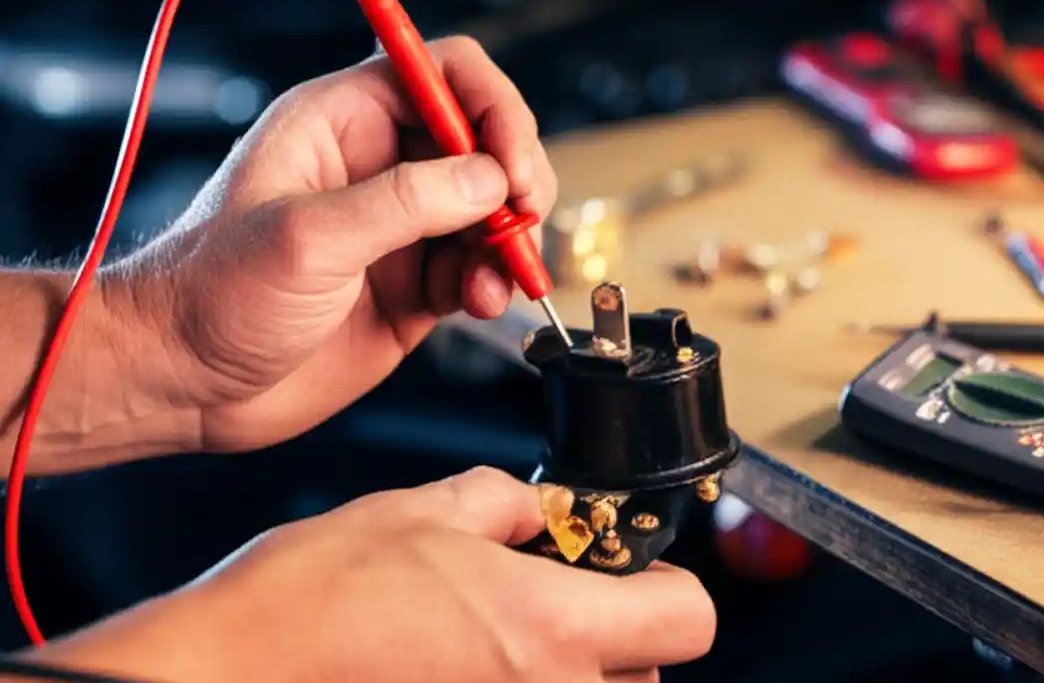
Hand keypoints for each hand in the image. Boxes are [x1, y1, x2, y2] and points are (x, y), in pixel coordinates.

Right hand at [27, 467, 715, 681]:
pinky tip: (460, 664)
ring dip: (568, 669)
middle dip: (614, 630)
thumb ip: (506, 504)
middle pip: (647, 672)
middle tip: (552, 595)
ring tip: (495, 636)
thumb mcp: (423, 512)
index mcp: (552, 628)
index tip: (624, 566)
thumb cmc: (311, 602)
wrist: (227, 675)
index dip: (664, 582)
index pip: (688, 618)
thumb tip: (539, 514)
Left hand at [105, 36, 556, 451]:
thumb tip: (488, 180)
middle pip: (483, 143)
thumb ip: (404, 204)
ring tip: (497, 279)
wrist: (185, 385)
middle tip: (522, 220)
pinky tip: (481, 302)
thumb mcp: (308, 238)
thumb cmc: (211, 297)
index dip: (491, 109)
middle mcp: (377, 168)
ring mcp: (400, 229)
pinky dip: (495, 284)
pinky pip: (479, 269)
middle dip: (515, 180)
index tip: (510, 165)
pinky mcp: (413, 285)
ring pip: (491, 211)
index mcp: (342, 124)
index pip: (443, 76)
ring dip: (511, 241)